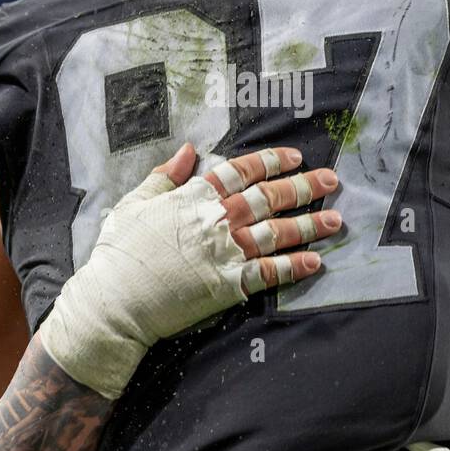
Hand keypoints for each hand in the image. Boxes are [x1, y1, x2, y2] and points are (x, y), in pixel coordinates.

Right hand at [40, 143, 339, 399]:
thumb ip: (166, 175)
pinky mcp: (229, 285)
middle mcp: (216, 220)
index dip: (271, 161)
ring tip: (335, 220)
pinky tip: (315, 262)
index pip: (241, 171)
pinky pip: (269, 273)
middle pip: (268, 198)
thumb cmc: (118, 252)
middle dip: (303, 186)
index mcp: (194, 197)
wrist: (115, 301)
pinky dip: (293, 267)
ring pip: (276, 232)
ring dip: (309, 226)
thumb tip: (189, 149)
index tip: (294, 156)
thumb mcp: (135, 202)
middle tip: (331, 180)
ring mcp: (225, 253)